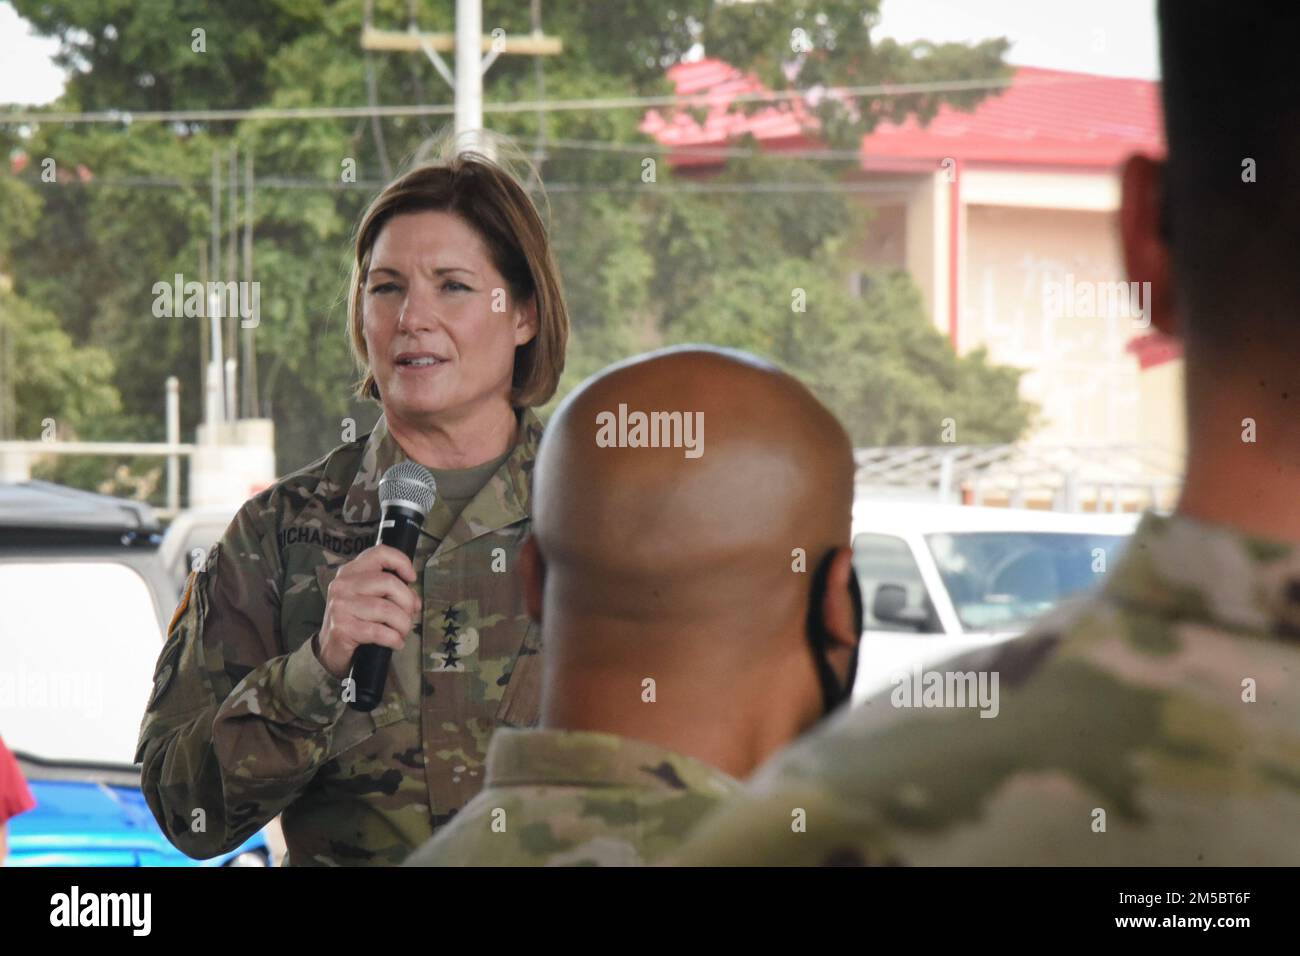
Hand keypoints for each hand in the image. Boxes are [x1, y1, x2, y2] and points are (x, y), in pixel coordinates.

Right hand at [317, 545, 420, 680]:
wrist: (329, 649)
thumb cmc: (355, 621)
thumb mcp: (370, 599)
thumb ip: (392, 593)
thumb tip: (415, 601)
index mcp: (350, 572)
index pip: (380, 553)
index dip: (401, 562)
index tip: (411, 578)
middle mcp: (343, 585)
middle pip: (389, 582)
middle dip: (407, 602)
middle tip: (409, 615)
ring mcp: (341, 606)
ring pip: (387, 609)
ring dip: (403, 623)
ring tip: (402, 632)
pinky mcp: (342, 628)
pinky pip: (379, 631)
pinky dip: (394, 638)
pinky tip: (396, 642)